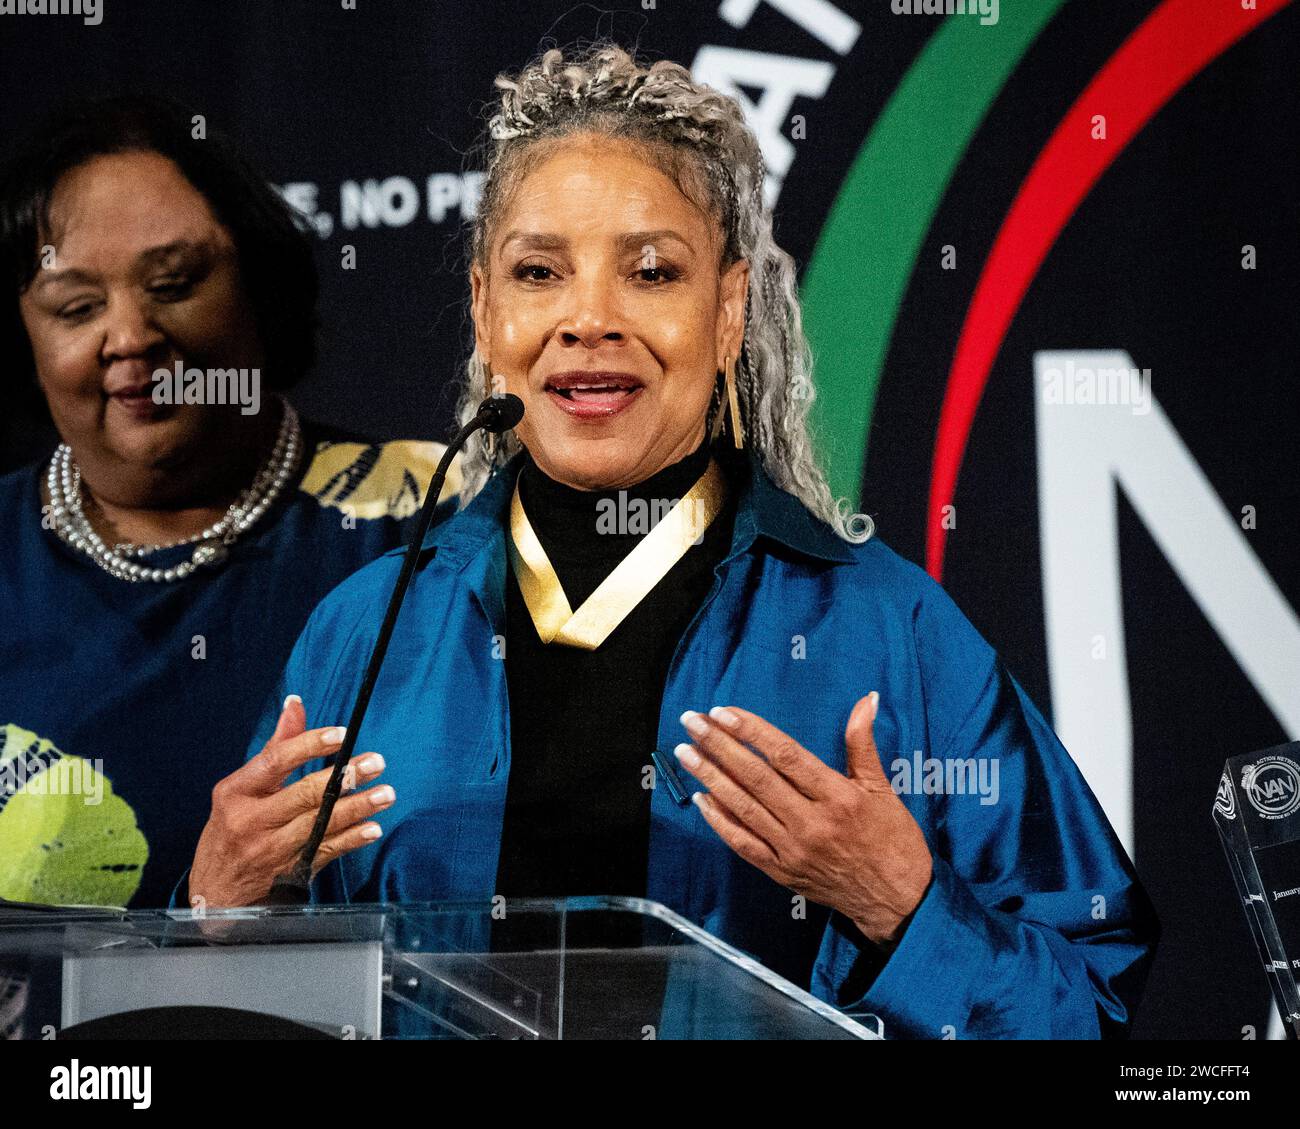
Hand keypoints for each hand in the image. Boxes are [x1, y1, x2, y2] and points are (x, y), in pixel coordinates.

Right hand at [190, 695, 395, 908]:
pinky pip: (325, 852)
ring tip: (386, 793)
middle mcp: (251, 821)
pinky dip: (351, 840)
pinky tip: (372, 828)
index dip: (310, 745)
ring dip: (357, 808)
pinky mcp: (288, 872)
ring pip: (319, 824)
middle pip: (303, 795)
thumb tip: (295, 703)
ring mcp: (270, 850)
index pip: (276, 761)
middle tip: (375, 763)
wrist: (214, 892)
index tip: (342, 734)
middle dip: (343, 777)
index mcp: (235, 792)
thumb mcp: (240, 788)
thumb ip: (276, 747)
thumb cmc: (231, 828)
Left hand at [675, 693, 931, 947]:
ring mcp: (793, 850)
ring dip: (710, 777)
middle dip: (719, 746)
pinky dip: (720, 822)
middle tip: (691, 721)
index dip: (751, 731)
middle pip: (756, 777)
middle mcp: (811, 823)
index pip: (785, 755)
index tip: (724, 712)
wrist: (897, 901)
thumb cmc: (893, 840)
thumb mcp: (883, 788)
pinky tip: (700, 799)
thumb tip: (867, 699)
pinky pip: (743, 844)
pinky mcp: (782, 872)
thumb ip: (863, 743)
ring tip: (685, 752)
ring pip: (743, 808)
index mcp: (837, 797)